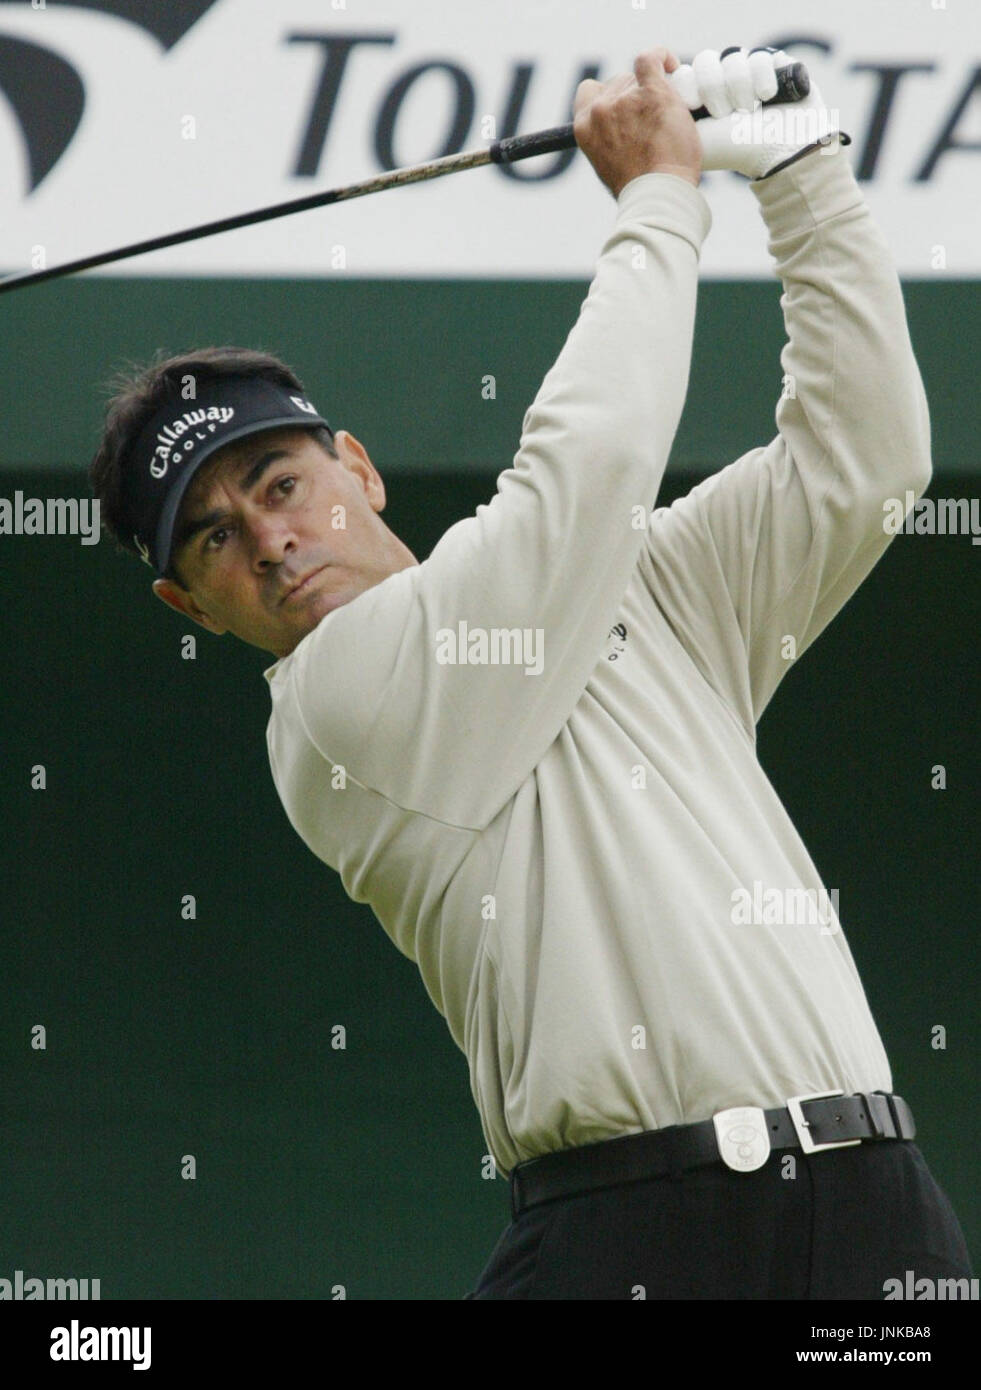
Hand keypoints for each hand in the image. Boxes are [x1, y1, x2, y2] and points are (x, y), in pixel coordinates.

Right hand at [573, 48, 702, 196]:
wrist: (657, 195)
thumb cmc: (639, 189)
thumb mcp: (607, 164)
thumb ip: (608, 139)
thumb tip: (624, 129)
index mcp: (584, 127)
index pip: (589, 93)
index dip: (609, 96)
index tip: (624, 105)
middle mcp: (600, 109)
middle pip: (618, 84)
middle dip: (635, 96)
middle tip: (653, 119)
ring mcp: (625, 99)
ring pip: (638, 78)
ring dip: (652, 90)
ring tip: (667, 115)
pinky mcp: (651, 92)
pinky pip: (652, 59)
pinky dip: (664, 58)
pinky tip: (673, 67)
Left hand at [671, 46, 841, 179]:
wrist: (778, 155)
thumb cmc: (734, 151)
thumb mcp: (694, 136)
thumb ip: (671, 115)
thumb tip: (662, 91)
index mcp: (700, 98)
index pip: (685, 72)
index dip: (689, 86)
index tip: (695, 107)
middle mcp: (723, 83)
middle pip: (706, 61)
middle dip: (714, 89)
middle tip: (723, 114)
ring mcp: (748, 72)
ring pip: (731, 58)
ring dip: (739, 87)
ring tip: (748, 111)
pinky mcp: (774, 65)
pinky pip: (759, 56)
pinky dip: (762, 78)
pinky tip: (767, 98)